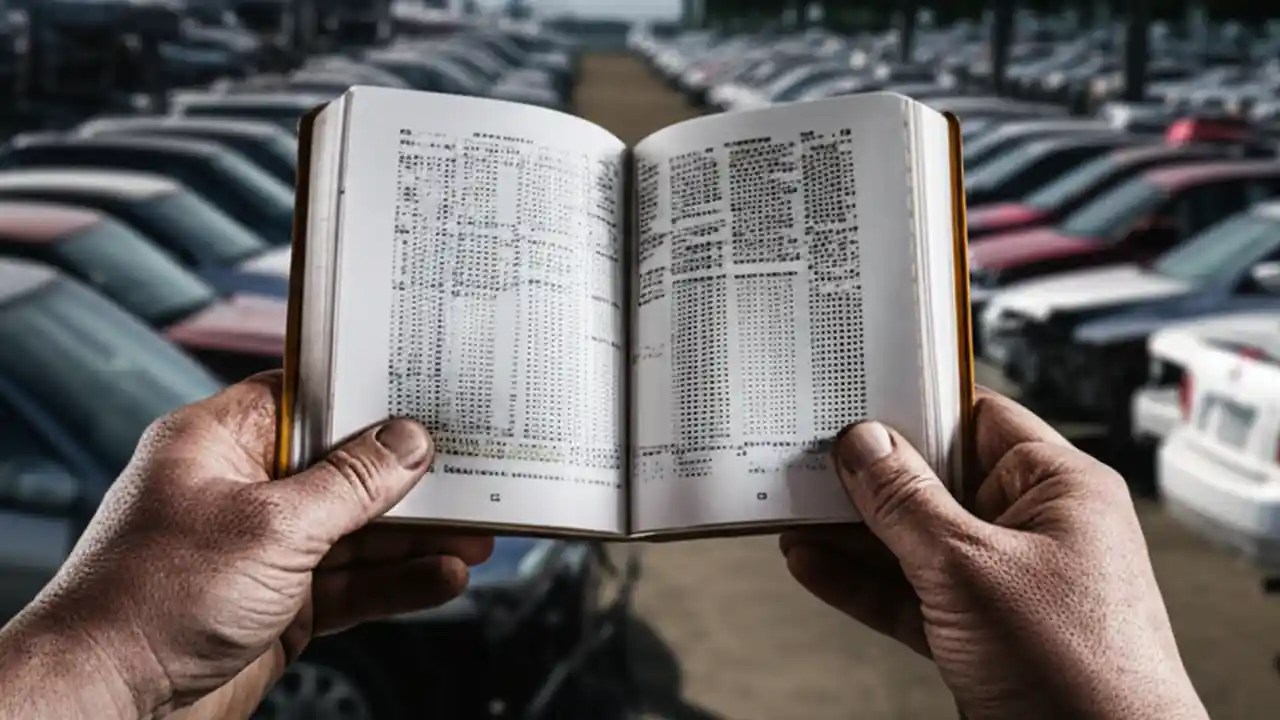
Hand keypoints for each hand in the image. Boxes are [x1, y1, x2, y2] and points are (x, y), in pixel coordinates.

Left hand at [0, 372, 491, 718]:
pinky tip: (439, 577)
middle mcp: (240, 490)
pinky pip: (351, 584)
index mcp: (218, 443)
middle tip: (471, 478)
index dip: (370, 399)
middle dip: (410, 482)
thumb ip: (350, 483)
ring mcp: (262, 550)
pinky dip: (395, 583)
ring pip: (356, 533)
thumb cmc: (150, 602)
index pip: (308, 401)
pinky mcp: (279, 604)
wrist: (108, 702)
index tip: (428, 398)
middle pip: (345, 471)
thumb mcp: (272, 526)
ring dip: (415, 539)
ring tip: (474, 536)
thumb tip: (408, 441)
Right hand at [781, 389, 1207, 719]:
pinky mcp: (982, 632)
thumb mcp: (970, 568)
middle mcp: (1036, 530)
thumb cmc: (1082, 673)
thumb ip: (906, 503)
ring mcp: (1008, 584)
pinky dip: (865, 583)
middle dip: (870, 479)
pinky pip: (912, 593)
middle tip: (808, 461)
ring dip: (854, 535)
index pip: (977, 421)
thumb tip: (863, 446)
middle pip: (936, 483)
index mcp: (1061, 490)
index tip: (857, 401)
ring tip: (793, 512)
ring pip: (916, 542)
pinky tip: (815, 565)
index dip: (916, 408)